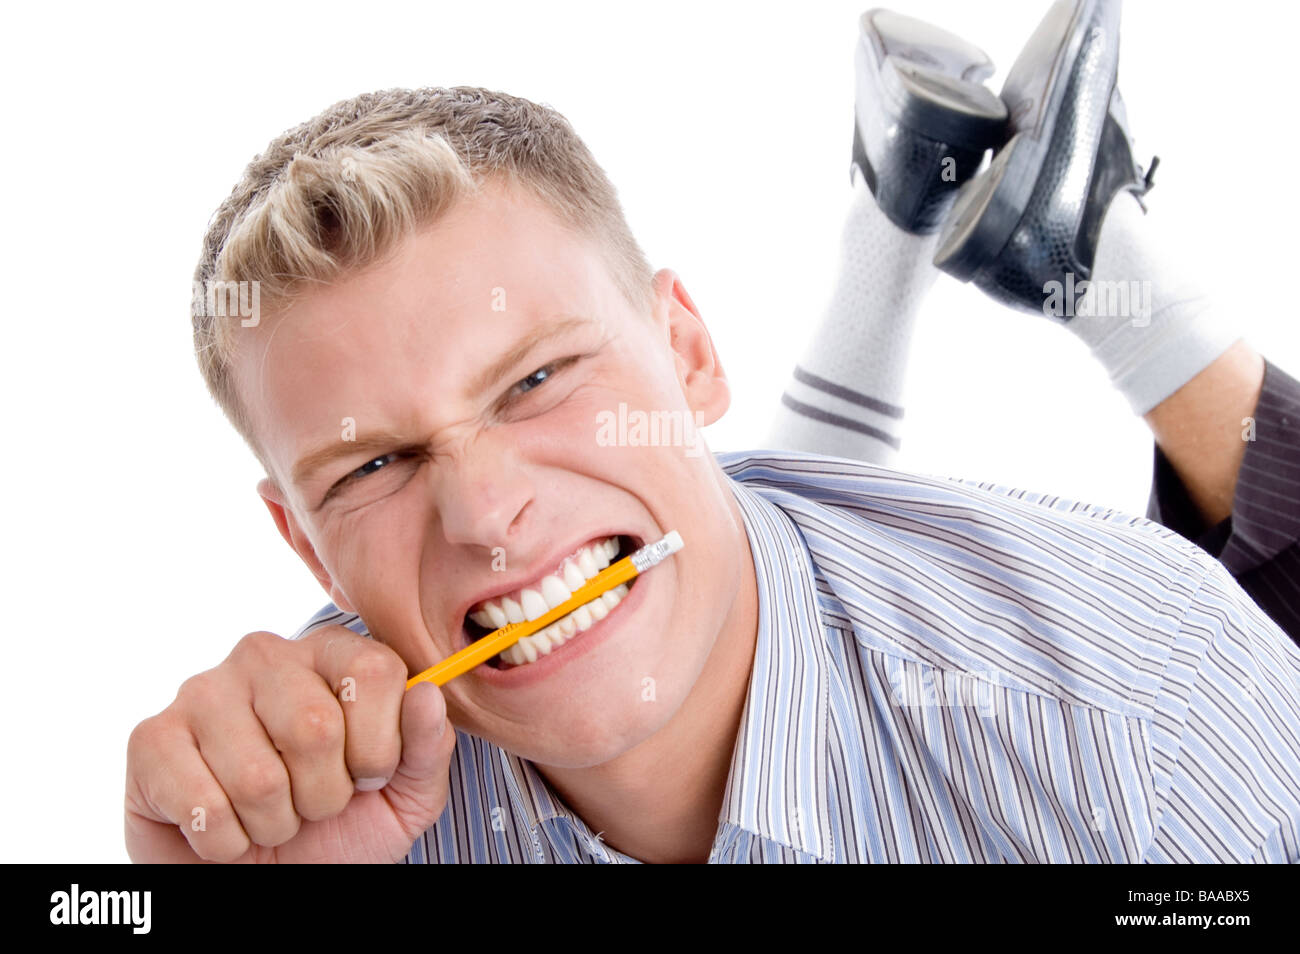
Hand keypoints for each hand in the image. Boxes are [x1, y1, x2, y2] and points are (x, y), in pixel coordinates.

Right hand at [124, 626, 454, 862]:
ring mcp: (202, 691)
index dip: (379, 746)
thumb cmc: (338, 829)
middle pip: (314, 726)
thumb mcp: (404, 794)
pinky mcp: (150, 738)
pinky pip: (203, 806)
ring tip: (270, 815)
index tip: (367, 774)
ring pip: (258, 776)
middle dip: (325, 793)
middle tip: (313, 803)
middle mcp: (264, 656)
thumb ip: (428, 746)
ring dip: (274, 822)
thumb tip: (427, 693)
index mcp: (331, 652)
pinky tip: (224, 826)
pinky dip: (225, 841)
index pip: (375, 671)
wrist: (270, 882)